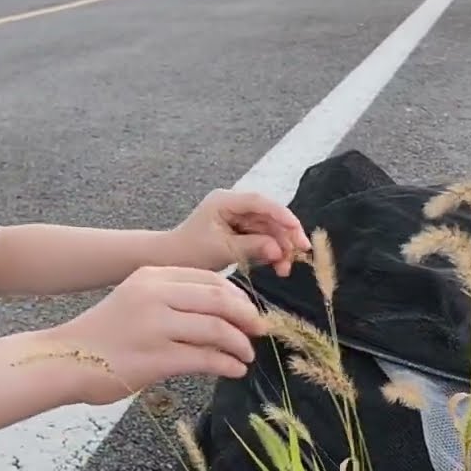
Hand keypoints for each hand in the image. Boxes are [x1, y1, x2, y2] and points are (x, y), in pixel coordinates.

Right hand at [46, 265, 266, 405]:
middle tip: (261, 332)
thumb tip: (224, 309)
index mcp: (151, 276)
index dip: (239, 296)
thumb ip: (171, 297)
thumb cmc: (103, 334)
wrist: (65, 359)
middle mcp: (154, 295)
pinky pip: (206, 359)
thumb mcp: (135, 299)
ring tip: (247, 356)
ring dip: (240, 344)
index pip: (209, 279)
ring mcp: (155, 326)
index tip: (251, 312)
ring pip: (217, 330)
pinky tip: (234, 370)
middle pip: (219, 300)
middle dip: (247, 317)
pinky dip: (227, 364)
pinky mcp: (156, 358)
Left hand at [171, 189, 310, 275]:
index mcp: (224, 201)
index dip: (282, 215)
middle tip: (301, 254)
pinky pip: (263, 238)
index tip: (298, 231)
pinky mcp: (240, 231)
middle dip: (285, 236)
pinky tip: (277, 267)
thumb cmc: (190, 252)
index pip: (259, 202)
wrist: (169, 260)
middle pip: (269, 215)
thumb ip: (252, 247)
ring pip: (269, 229)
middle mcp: (233, 205)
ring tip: (285, 270)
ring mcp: (237, 218)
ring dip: (280, 248)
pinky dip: (271, 252)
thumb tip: (279, 250)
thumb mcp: (222, 250)